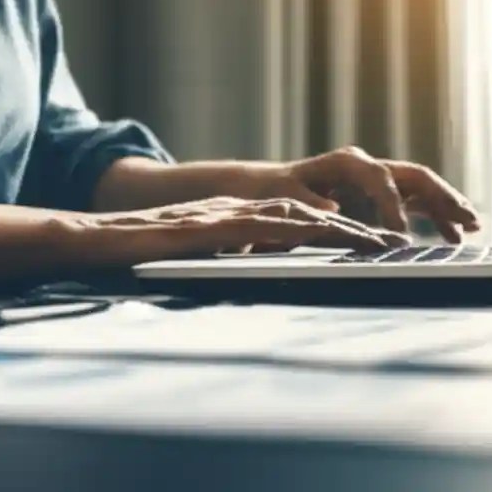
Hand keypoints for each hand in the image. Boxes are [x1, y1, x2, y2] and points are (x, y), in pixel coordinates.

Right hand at [60, 196, 410, 265]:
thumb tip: (257, 279)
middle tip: (399, 244)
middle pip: (310, 215)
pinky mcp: (211, 228)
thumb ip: (226, 264)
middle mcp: (236, 212)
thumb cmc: (134, 257)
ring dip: (342, 230)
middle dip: (357, 229)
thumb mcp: (192, 262)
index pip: (299, 223)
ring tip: (381, 245)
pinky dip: (301, 229)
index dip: (341, 234)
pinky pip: (264, 225)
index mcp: (235, 222)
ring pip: (297, 216)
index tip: (376, 249)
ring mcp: (225, 216)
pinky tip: (328, 234)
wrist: (92, 240)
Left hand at [251, 147, 481, 242]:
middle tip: (468, 219)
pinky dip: (435, 218)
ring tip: (473, 227)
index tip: (403, 236)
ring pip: (422, 189)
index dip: (394, 206)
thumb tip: (334, 212)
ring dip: (448, 206)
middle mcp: (369, 165)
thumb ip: (308, 202)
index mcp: (347, 163)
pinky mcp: (382, 194)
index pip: (381, 179)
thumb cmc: (276, 192)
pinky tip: (453, 237)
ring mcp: (378, 178)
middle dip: (443, 197)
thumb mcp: (286, 197)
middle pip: (415, 177)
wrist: (272, 187)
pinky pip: (416, 203)